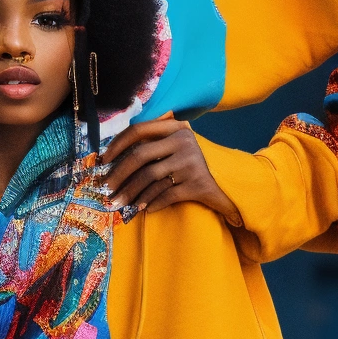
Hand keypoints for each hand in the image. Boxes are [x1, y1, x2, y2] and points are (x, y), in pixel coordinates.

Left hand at [99, 114, 238, 221]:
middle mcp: (185, 142)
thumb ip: (158, 143)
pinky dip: (152, 204)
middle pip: (140, 156)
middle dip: (118, 174)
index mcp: (178, 129)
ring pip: (149, 178)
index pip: (139, 130)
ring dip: (131, 194)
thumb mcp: (182, 146)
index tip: (103, 160)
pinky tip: (143, 210)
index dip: (117, 144)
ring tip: (120, 204)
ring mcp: (192, 163)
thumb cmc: (200, 165)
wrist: (234, 184)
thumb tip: (115, 155)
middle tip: (107, 189)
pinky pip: (165, 195)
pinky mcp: (197, 185)